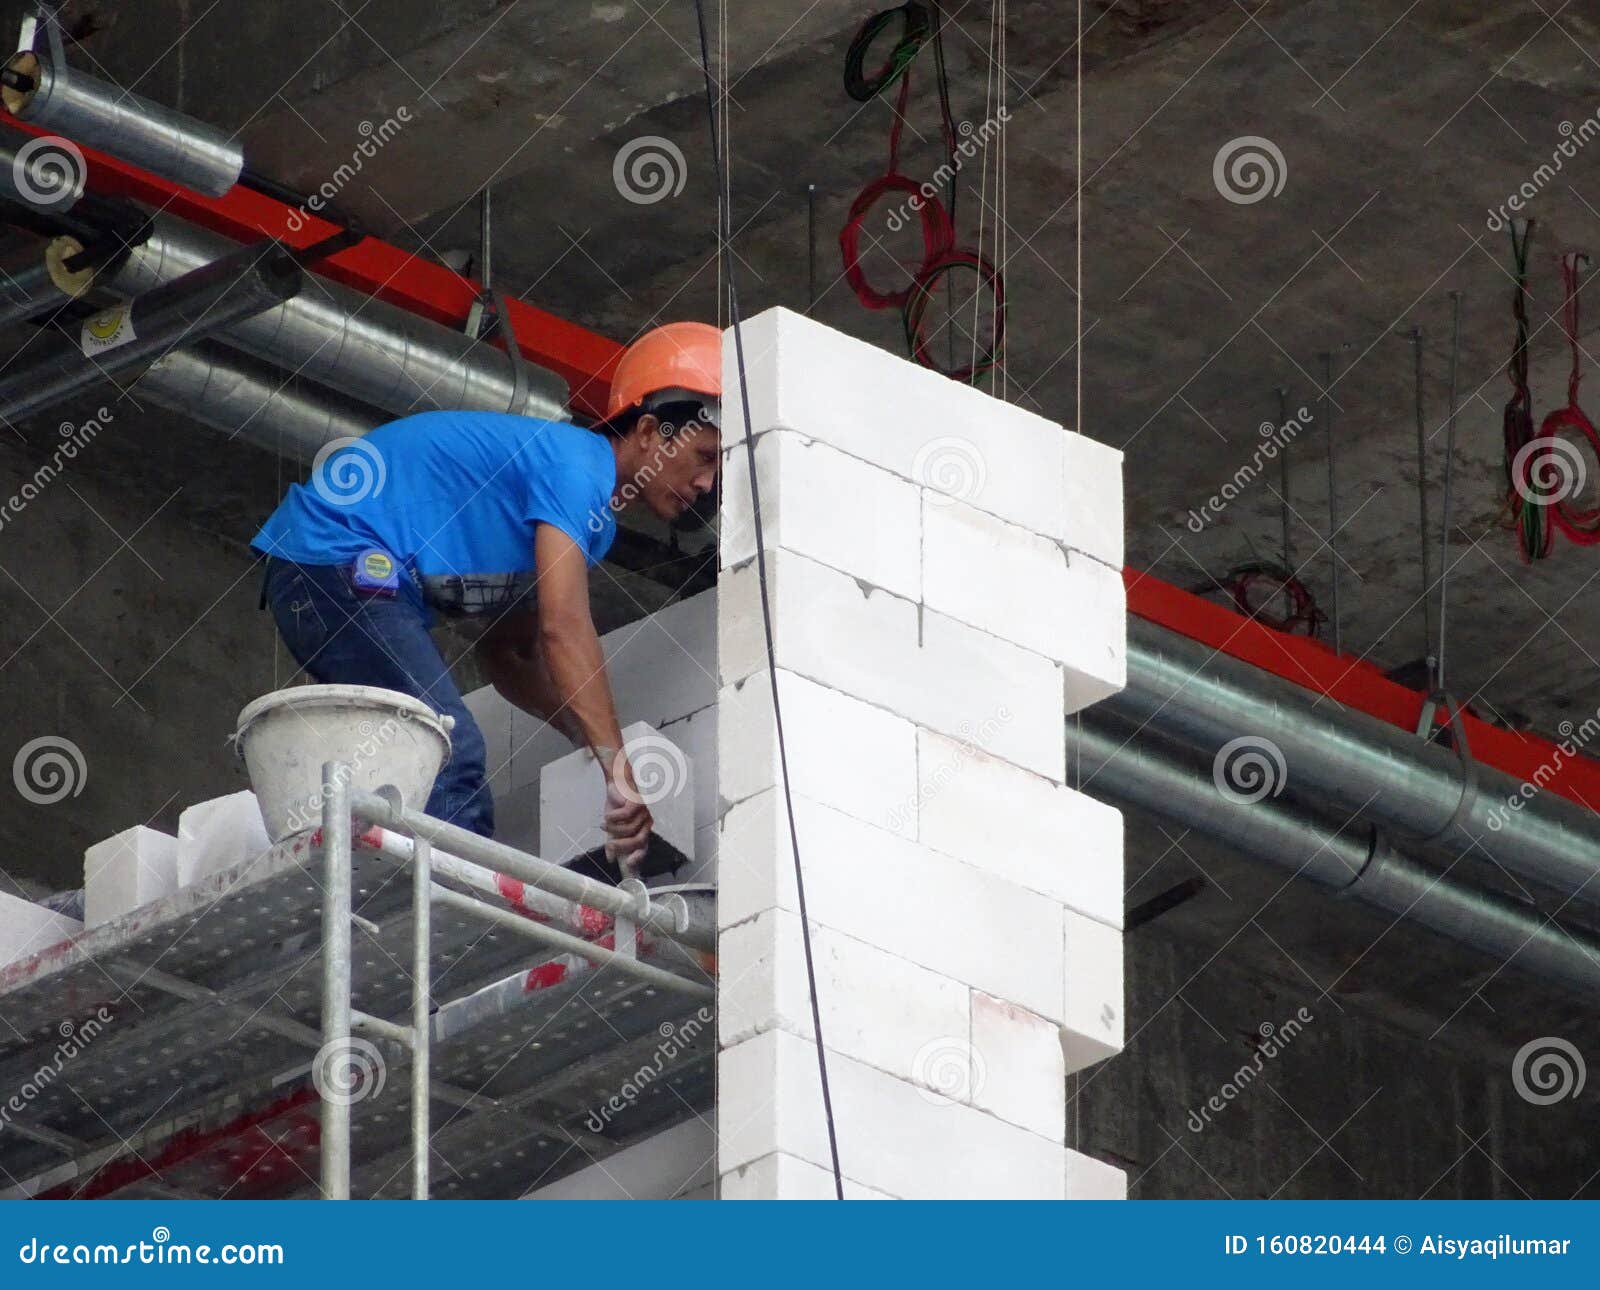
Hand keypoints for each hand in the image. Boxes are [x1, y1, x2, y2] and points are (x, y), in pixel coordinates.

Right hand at [599, 750, 652, 876]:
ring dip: (613, 829)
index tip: (627, 863)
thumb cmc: (617, 804)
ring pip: (629, 830)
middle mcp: (646, 822)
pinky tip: (607, 816)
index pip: (644, 847)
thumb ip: (613, 842)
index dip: (638, 857)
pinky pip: (624, 816)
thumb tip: (611, 859)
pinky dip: (613, 818)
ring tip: (603, 824)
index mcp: (642, 830)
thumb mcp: (613, 826)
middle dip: (621, 846)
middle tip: (609, 845)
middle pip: (638, 841)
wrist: (617, 783)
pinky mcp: (637, 803)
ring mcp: (643, 813)